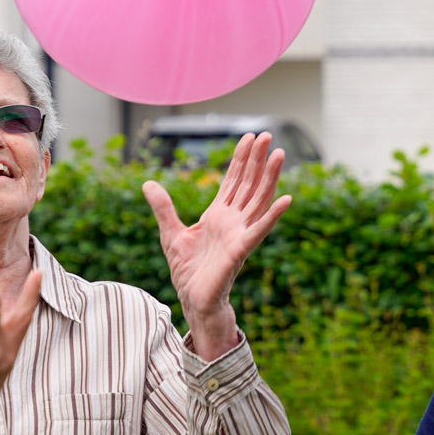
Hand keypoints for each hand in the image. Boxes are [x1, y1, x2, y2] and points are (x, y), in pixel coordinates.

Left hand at [142, 133, 291, 357]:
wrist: (193, 300)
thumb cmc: (187, 271)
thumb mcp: (170, 233)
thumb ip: (163, 208)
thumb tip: (147, 183)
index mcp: (218, 215)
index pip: (233, 181)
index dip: (241, 159)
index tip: (248, 137)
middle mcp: (233, 221)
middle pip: (248, 184)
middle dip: (257, 160)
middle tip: (267, 134)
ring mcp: (239, 234)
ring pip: (258, 200)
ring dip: (269, 178)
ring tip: (278, 154)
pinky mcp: (240, 251)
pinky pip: (259, 230)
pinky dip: (272, 215)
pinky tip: (286, 199)